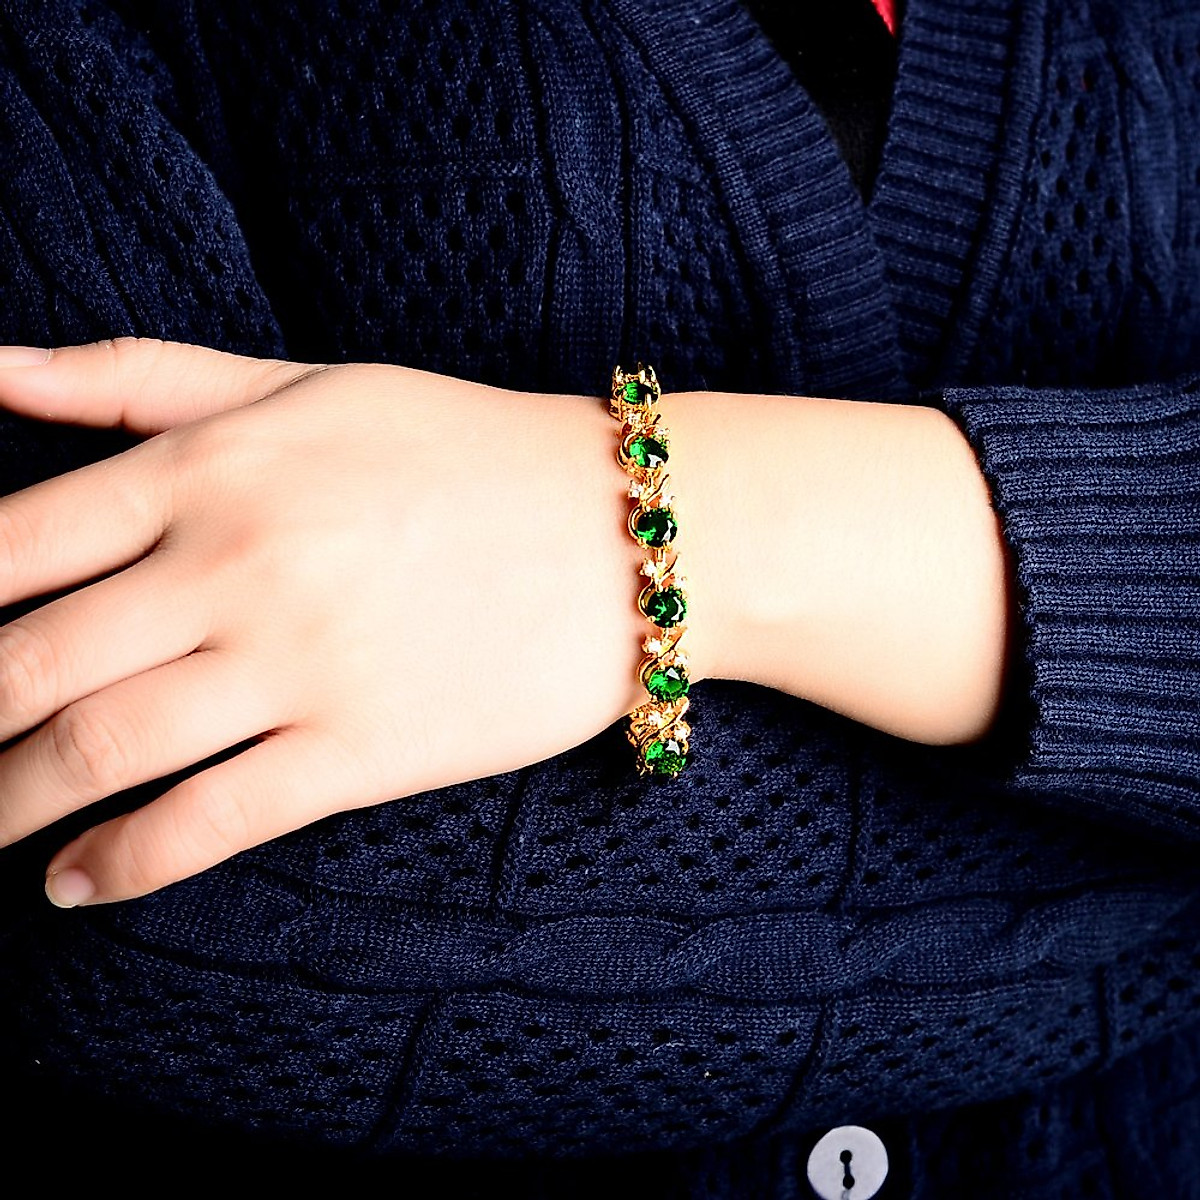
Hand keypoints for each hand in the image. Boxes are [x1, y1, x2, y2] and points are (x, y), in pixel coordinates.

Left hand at [0, 340, 651, 904]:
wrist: (621, 528)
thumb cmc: (460, 448)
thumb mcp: (306, 384)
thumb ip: (144, 379)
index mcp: (211, 467)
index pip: (7, 546)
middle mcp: (235, 564)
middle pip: (25, 665)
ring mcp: (298, 663)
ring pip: (97, 750)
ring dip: (6, 805)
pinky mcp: (361, 748)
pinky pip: (209, 820)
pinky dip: (121, 863)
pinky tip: (72, 883)